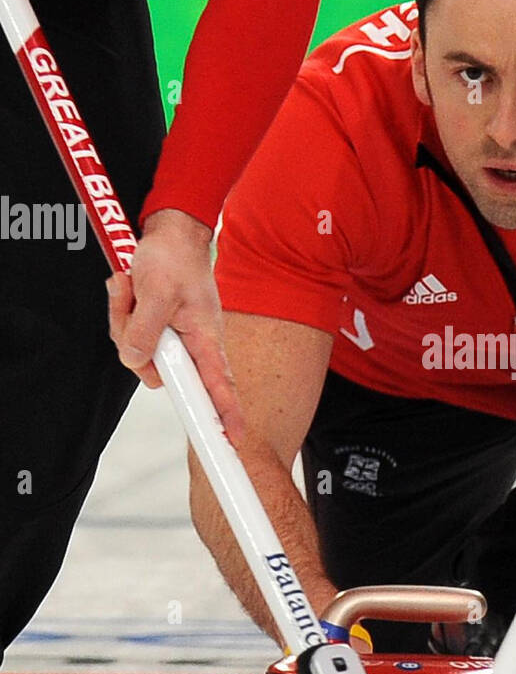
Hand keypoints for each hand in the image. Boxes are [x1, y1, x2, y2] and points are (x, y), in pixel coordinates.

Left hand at [106, 209, 243, 441]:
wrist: (170, 234)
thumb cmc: (174, 258)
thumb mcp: (156, 293)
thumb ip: (145, 331)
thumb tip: (134, 361)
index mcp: (205, 338)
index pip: (221, 385)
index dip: (227, 414)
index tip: (234, 439)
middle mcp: (192, 345)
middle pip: (159, 373)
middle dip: (136, 346)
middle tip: (132, 304)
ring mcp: (174, 340)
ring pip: (139, 354)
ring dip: (124, 322)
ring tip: (129, 287)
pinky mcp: (158, 331)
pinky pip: (131, 338)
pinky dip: (123, 314)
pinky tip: (127, 289)